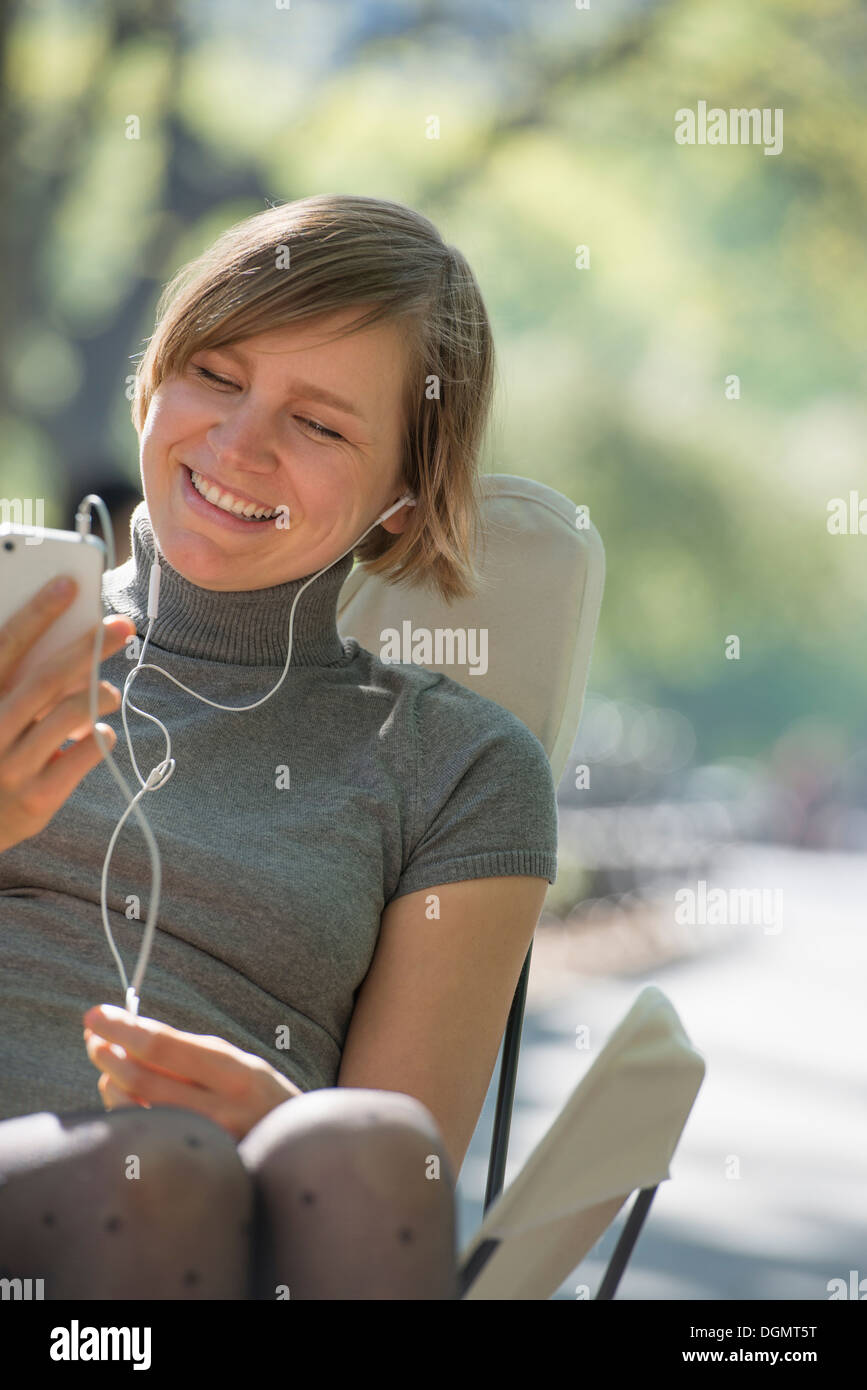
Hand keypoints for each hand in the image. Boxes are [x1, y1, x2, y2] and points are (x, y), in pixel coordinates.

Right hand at [0, 576, 135, 853]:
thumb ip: (21, 680)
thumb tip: (73, 637)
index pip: (6, 645)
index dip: (36, 613)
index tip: (67, 585)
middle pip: (47, 677)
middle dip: (89, 647)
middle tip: (123, 626)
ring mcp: (12, 764)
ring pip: (69, 715)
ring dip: (100, 696)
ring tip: (108, 693)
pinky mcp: (38, 797)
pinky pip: (84, 756)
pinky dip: (101, 737)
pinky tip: (100, 733)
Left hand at [83, 1004, 300, 1140]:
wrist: (305, 1158)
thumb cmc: (266, 1104)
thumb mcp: (244, 1067)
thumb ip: (194, 1055)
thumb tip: (132, 1033)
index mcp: (237, 1072)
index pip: (163, 1044)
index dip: (122, 1028)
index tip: (94, 1015)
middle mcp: (222, 1110)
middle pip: (141, 1077)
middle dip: (108, 1054)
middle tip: (93, 1040)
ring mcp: (206, 1146)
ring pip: (135, 1110)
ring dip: (112, 1084)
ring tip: (109, 1069)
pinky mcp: (193, 1170)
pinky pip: (144, 1137)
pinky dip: (124, 1114)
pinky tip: (123, 1101)